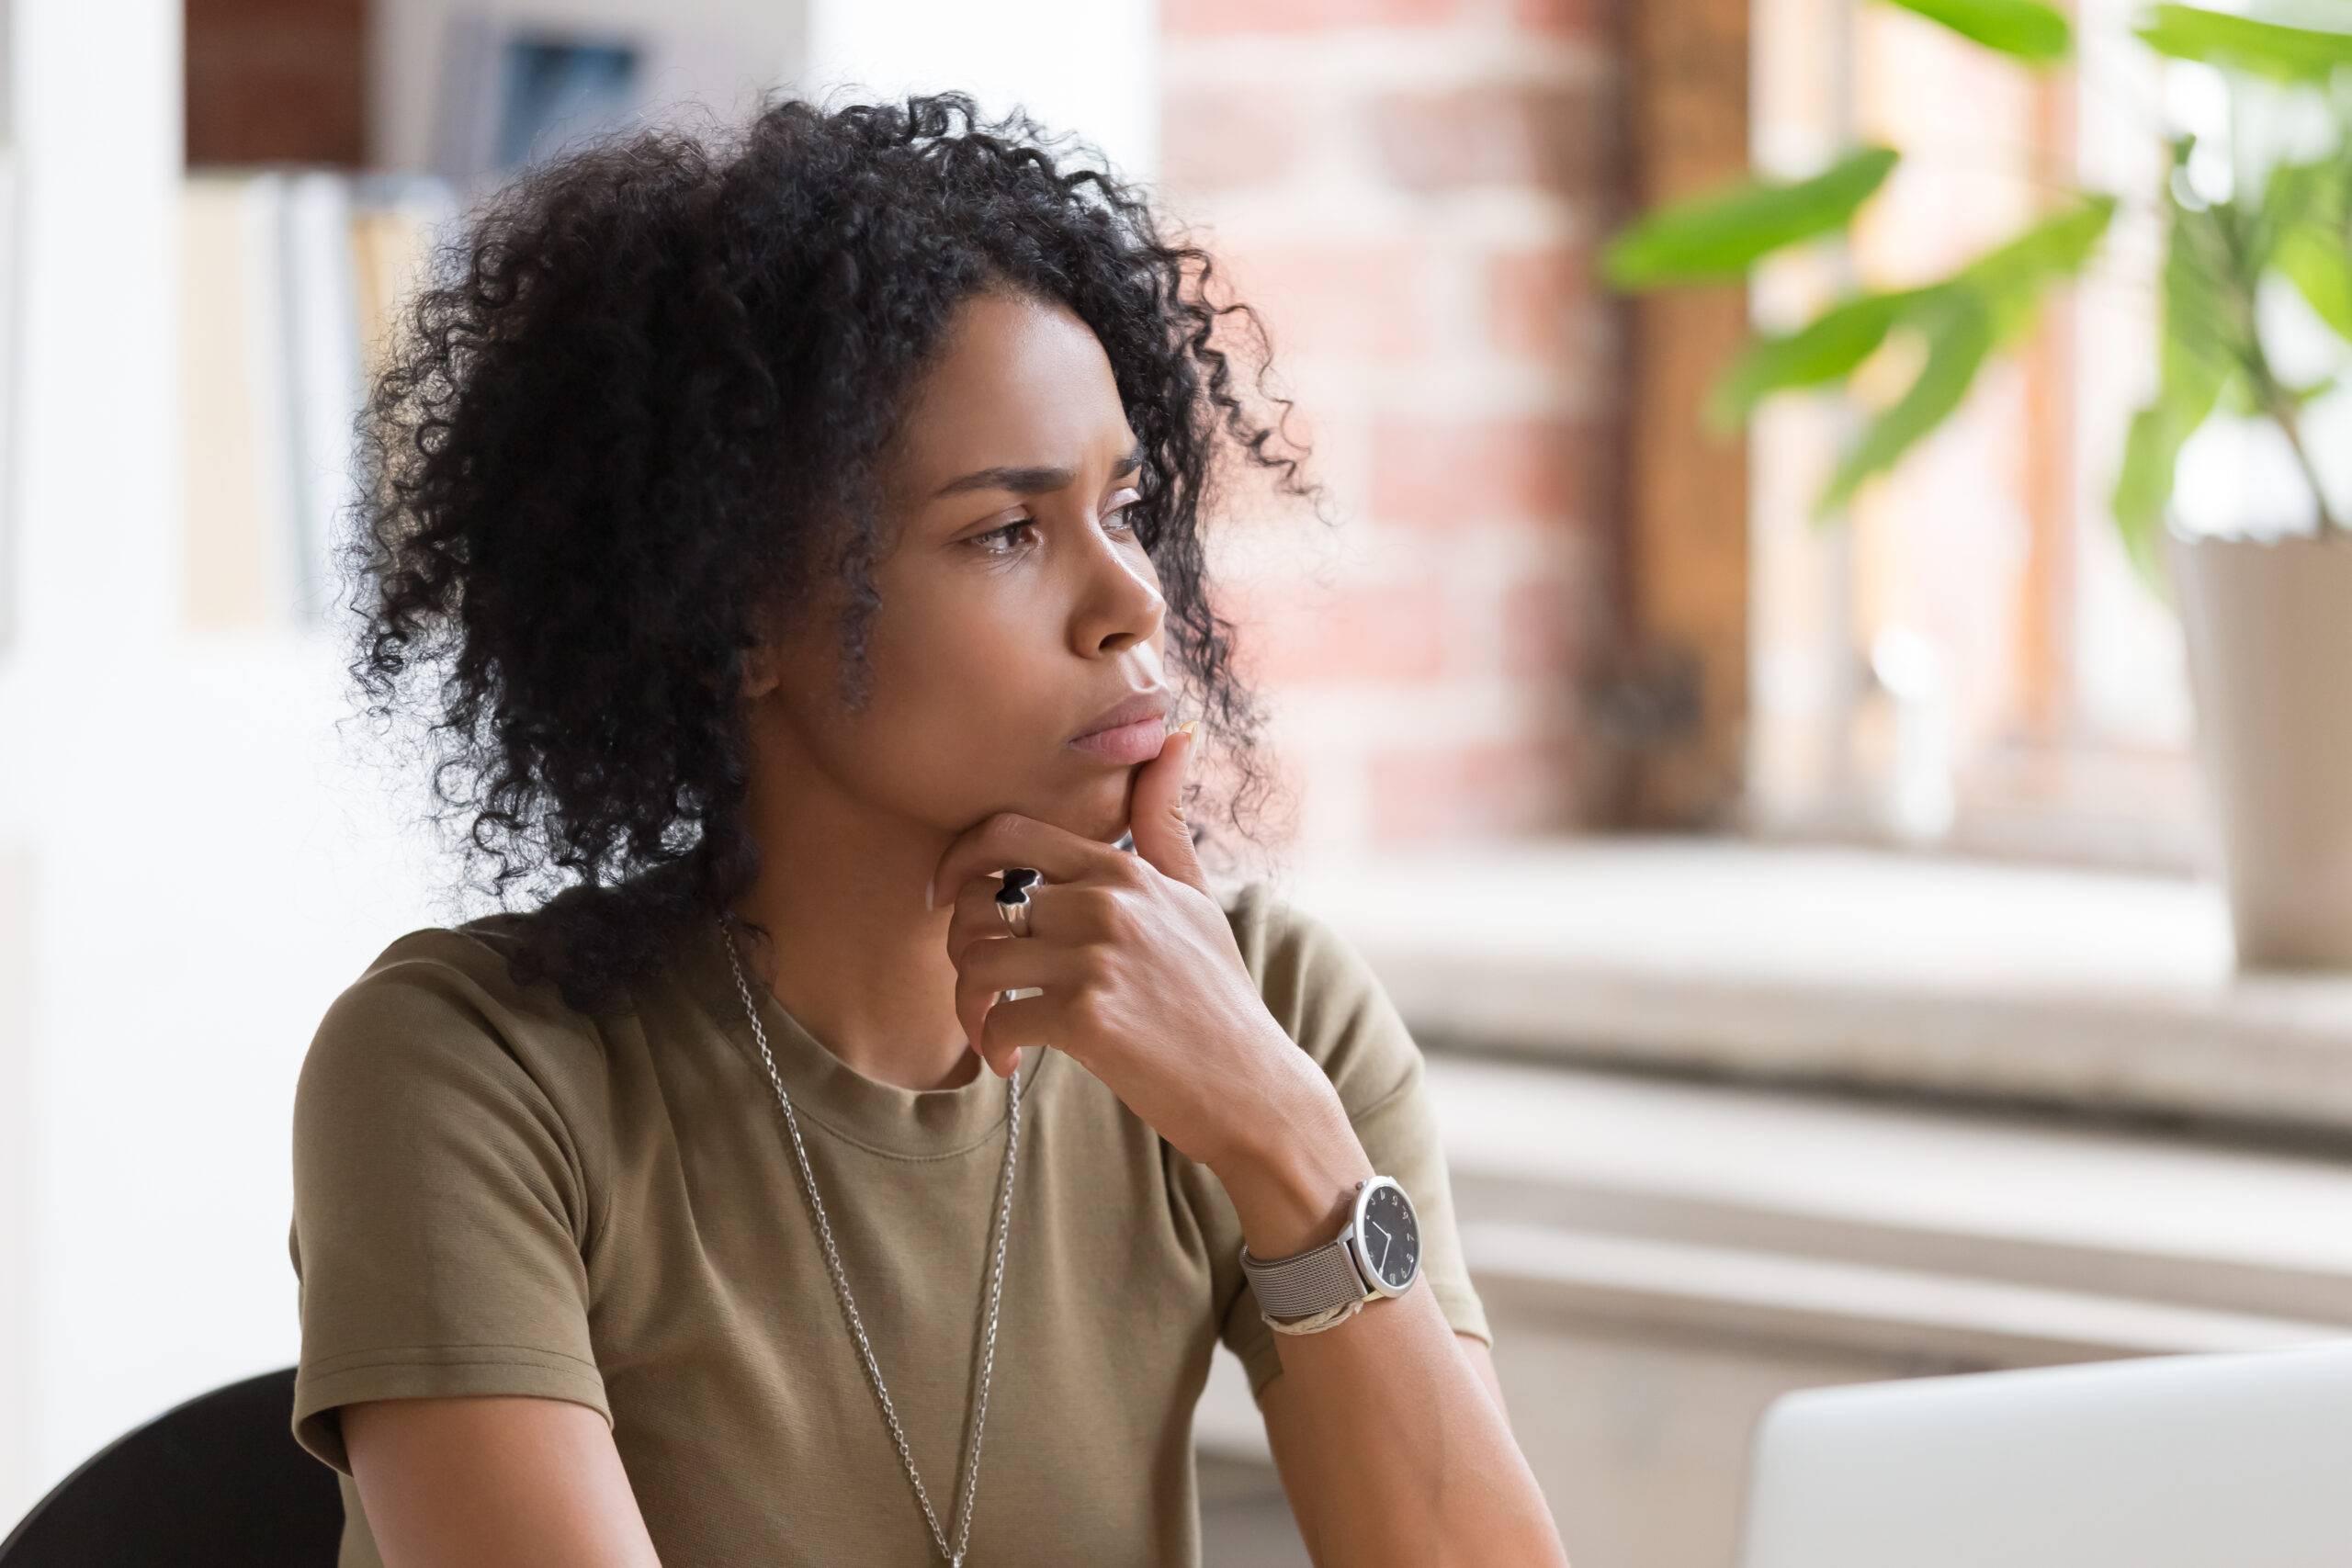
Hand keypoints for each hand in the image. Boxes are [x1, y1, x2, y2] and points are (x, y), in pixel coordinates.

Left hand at [926, 722, 1305, 1175]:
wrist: (1253, 1087)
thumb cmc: (1214, 993)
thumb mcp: (1195, 896)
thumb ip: (1162, 820)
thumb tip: (1176, 731)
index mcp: (1122, 870)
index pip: (1006, 833)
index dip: (956, 860)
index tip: (944, 897)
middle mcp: (1107, 903)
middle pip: (978, 902)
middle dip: (962, 946)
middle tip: (979, 984)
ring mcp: (1097, 958)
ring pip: (976, 962)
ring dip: (969, 1003)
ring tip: (993, 1026)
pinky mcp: (1087, 1018)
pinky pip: (998, 1019)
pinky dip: (992, 1046)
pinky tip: (1011, 1061)